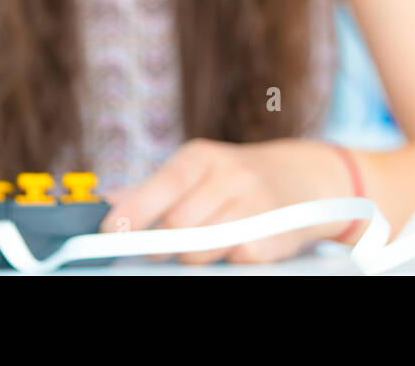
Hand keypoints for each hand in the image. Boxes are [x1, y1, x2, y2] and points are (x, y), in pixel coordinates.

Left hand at [98, 138, 350, 264]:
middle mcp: (230, 174)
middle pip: (178, 226)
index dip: (134, 212)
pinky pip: (234, 259)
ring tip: (204, 239)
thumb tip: (110, 200)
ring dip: (194, 254)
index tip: (110, 233)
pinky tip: (237, 241)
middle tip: (166, 243)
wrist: (304, 178)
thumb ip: (152, 188)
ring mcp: (255, 203)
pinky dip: (229, 258)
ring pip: (201, 247)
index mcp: (202, 156)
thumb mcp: (197, 171)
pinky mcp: (275, 233)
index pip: (163, 185)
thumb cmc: (236, 177)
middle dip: (164, 242)